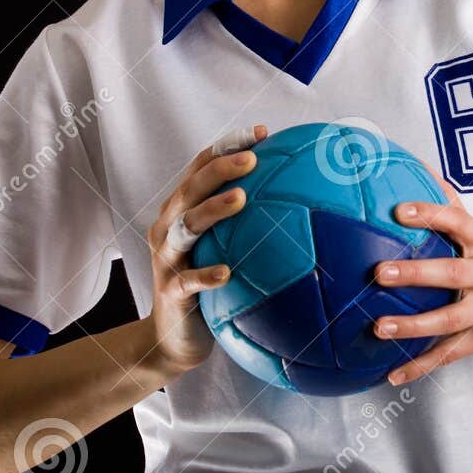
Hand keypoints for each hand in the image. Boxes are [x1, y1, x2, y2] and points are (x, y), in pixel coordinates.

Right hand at [144, 124, 267, 373]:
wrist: (172, 339)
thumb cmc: (208, 288)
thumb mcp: (225, 251)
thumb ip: (249, 225)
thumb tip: (305, 200)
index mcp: (182, 212)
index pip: (201, 168)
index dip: (228, 147)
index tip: (262, 134)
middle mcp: (169, 228)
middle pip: (191, 188)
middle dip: (220, 168)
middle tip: (253, 160)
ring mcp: (167, 259)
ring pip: (185, 226)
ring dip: (213, 210)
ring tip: (241, 199)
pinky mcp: (171, 291)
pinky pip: (188, 280)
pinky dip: (206, 274)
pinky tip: (228, 273)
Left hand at [373, 165, 472, 384]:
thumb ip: (456, 210)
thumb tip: (425, 173)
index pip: (457, 223)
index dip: (430, 215)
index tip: (399, 211)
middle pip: (450, 273)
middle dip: (415, 273)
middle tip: (380, 272)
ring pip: (448, 319)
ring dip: (412, 325)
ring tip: (380, 326)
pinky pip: (450, 353)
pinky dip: (421, 366)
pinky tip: (394, 373)